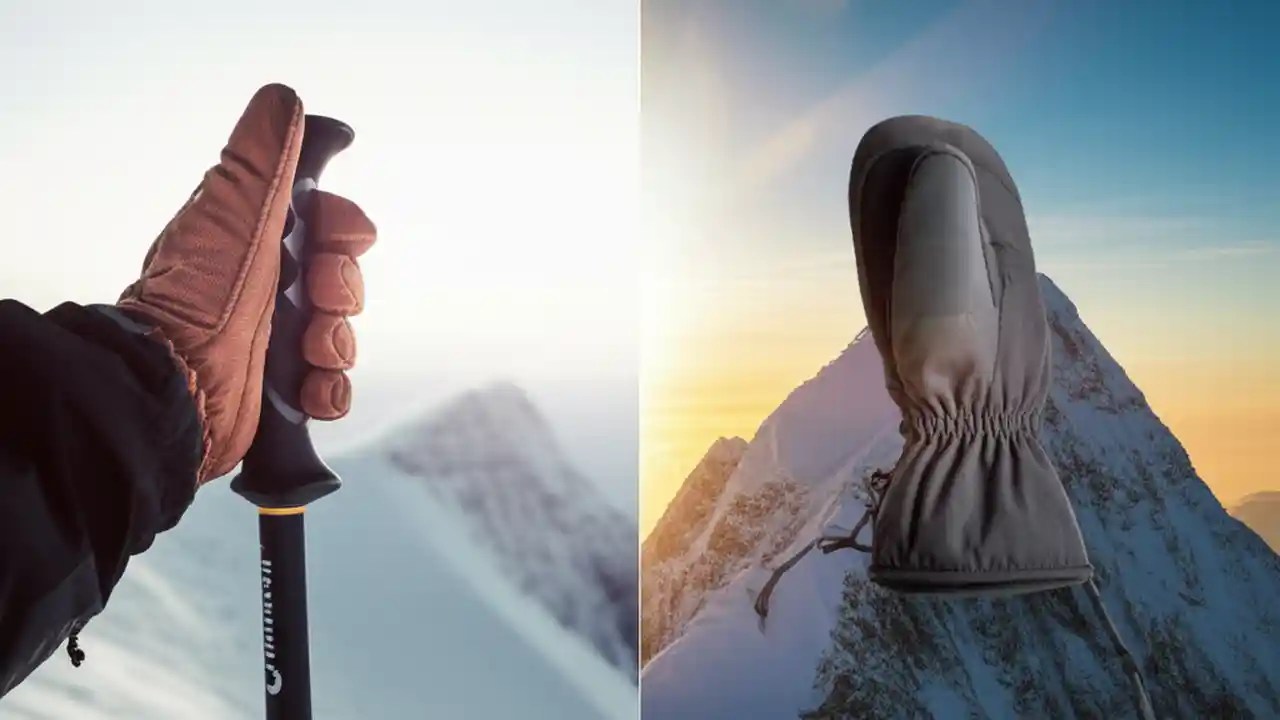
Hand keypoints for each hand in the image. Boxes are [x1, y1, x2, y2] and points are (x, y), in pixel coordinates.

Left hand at [117, 84, 374, 484]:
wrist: (171, 386)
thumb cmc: (197, 297)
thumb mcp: (232, 209)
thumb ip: (262, 153)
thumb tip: (284, 99)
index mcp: (254, 239)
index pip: (326, 222)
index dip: (344, 228)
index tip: (343, 237)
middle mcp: (263, 288)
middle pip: (342, 280)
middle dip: (342, 291)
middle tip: (313, 301)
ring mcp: (271, 341)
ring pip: (341, 335)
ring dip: (338, 345)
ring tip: (309, 355)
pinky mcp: (277, 393)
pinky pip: (332, 389)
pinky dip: (330, 391)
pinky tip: (309, 391)